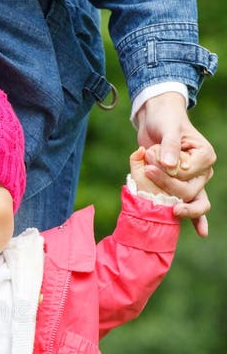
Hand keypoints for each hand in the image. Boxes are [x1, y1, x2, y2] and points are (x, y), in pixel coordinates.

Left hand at [135, 93, 214, 236]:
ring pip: (192, 201)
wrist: (157, 120)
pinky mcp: (181, 186)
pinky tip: (202, 233)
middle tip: (148, 171)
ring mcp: (194, 180)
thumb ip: (170, 146)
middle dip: (167, 185)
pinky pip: (192, 204)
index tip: (153, 160)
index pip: (188, 175)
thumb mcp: (168, 129)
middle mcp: (203, 170)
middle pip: (188, 191)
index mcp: (205, 156)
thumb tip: (170, 166)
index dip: (170, 174)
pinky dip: (196, 219)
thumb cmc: (165, 121)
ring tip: (174, 212)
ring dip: (181, 207)